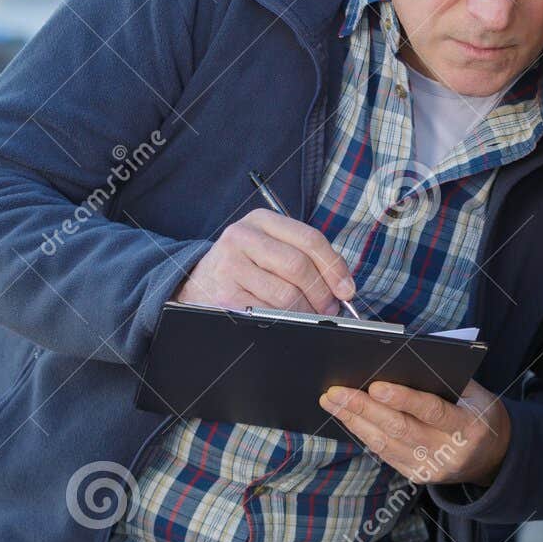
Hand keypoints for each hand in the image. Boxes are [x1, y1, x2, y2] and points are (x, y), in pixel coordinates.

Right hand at [175, 208, 354, 314]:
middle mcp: (243, 236)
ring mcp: (229, 264)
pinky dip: (286, 320)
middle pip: (299, 266)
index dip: (334, 267)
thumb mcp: (270, 249)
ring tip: (312, 317)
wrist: (196, 283)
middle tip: (330, 309)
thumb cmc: (244, 267)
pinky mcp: (223, 294)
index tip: (347, 289)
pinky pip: (267, 312)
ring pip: (286, 293)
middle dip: (322, 293)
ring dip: (307, 312)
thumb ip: (304, 258)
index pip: (309, 239)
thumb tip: (342, 286)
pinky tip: (288, 321)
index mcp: (262, 219)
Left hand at [320, 379, 509, 487]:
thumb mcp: (475, 393)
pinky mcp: (417, 476)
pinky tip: (348, 419)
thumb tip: (401, 362)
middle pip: (400, 429)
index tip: (375, 385)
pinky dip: (364, 434)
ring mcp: (431, 467)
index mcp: (468, 426)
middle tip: (336, 392)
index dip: (403, 399)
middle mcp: (449, 451)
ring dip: (355, 421)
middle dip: (364, 409)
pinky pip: (385, 454)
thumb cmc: (479, 412)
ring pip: (386, 444)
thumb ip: (445, 379)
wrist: (493, 456)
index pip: (432, 411)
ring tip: (332, 402)